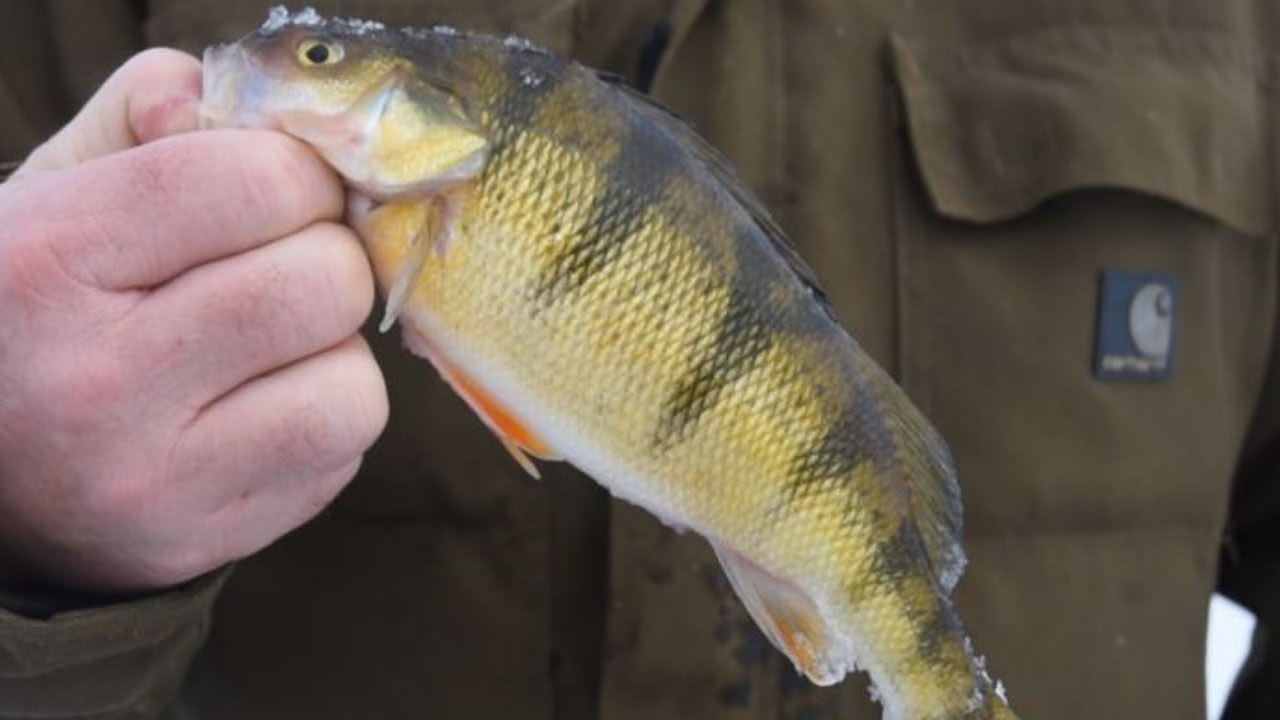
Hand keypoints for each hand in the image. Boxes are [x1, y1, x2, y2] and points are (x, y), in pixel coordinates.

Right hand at [0, 49, 387, 593]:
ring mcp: (150, 480)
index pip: (257, 181)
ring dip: (331, 352)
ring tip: (267, 348)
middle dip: (324, 259)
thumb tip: (257, 109)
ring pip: (353, 386)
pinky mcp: (198, 543)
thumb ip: (152, 114)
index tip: (278, 193)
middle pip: (324, 282)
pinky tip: (255, 409)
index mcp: (47, 262)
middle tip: (278, 269)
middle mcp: (95, 382)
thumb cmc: (34, 307)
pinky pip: (340, 456)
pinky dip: (320, 420)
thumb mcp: (59, 188)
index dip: (297, 175)